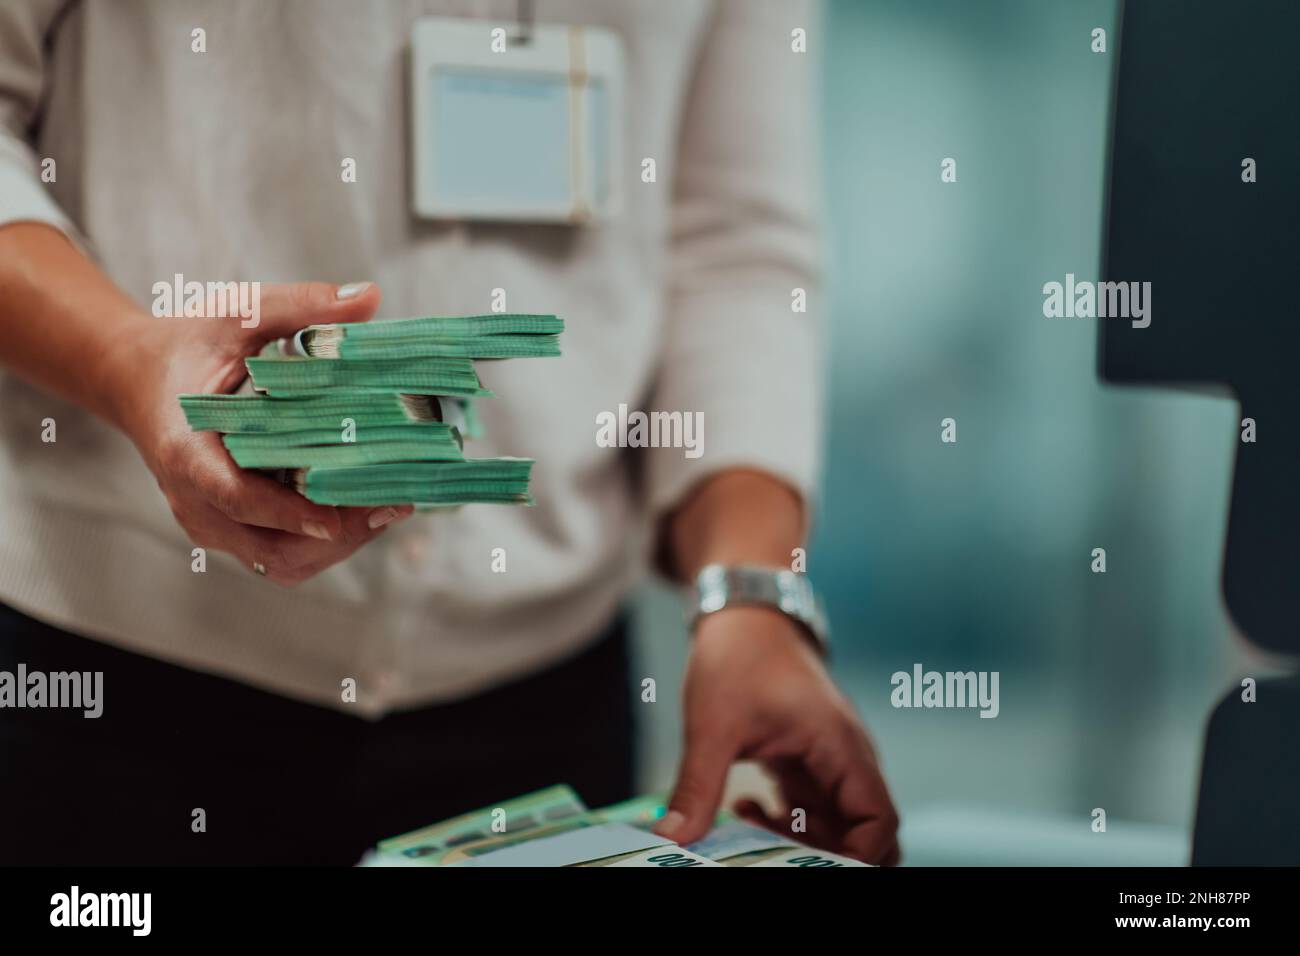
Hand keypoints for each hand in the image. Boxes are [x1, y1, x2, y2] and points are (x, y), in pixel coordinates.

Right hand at [109, 281, 411, 585]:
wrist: (136, 377)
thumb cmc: (188, 344)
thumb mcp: (238, 313)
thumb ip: (300, 306)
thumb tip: (370, 297)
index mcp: (188, 453)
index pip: (237, 497)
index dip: (290, 513)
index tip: (338, 517)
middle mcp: (196, 502)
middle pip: (273, 547)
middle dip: (336, 535)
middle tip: (393, 503)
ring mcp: (211, 523)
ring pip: (283, 561)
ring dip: (338, 544)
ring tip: (388, 506)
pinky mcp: (229, 530)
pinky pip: (281, 554)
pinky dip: (323, 541)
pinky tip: (362, 508)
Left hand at [655, 606, 900, 864]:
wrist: (745, 614)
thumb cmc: (739, 655)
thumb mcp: (712, 725)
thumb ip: (697, 786)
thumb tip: (674, 838)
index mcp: (840, 746)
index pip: (880, 821)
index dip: (857, 856)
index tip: (811, 867)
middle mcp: (846, 757)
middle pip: (866, 831)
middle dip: (829, 855)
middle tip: (776, 856)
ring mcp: (829, 760)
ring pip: (837, 825)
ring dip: (800, 840)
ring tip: (745, 825)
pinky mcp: (809, 761)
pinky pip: (812, 809)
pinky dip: (784, 822)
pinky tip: (742, 809)